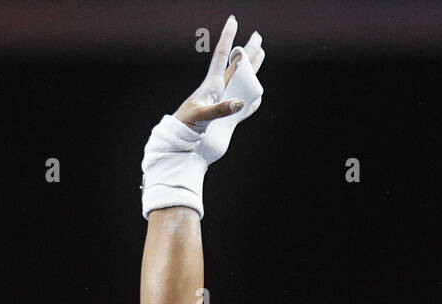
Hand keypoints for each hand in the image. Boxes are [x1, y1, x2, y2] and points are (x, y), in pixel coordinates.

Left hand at [173, 15, 263, 133]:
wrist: (181, 144)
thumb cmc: (185, 127)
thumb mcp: (201, 116)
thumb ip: (219, 109)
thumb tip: (240, 102)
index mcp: (211, 85)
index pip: (222, 56)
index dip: (227, 38)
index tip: (233, 21)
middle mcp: (219, 91)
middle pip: (237, 66)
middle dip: (247, 50)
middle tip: (258, 35)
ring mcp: (224, 103)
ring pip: (242, 81)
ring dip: (252, 68)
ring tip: (260, 54)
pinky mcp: (227, 118)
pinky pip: (243, 107)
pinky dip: (252, 101)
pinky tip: (256, 97)